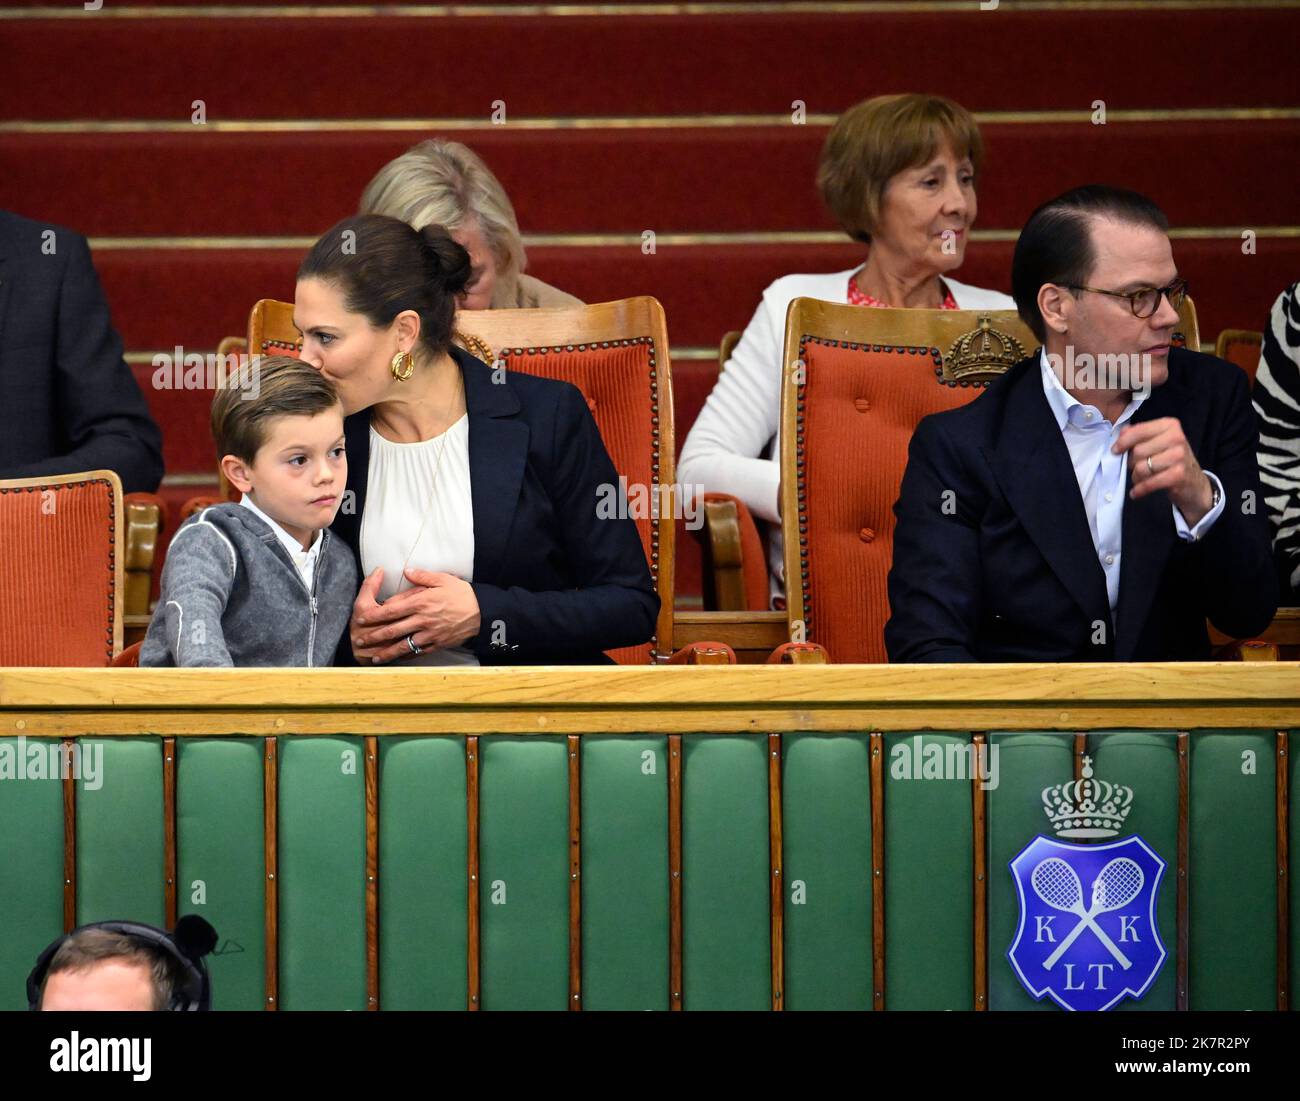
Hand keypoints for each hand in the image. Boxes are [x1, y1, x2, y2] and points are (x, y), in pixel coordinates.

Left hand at [350, 567, 481, 664]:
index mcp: (421, 602)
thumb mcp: (443, 579)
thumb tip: (406, 571)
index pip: (391, 610)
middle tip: (360, 640)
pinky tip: (397, 659)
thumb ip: (422, 576)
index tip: (360, 618)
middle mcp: (422, 620)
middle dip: (374, 636)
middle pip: (393, 629)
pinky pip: (418, 652)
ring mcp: (430, 634)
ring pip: (403, 645)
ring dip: (387, 651)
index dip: (373, 615)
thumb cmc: (462, 593)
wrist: (482, 612)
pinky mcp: (438, 644)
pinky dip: (406, 657)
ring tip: (374, 656)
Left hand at [1113, 417, 1213, 524]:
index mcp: (1170, 425)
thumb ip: (1139, 434)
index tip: (1115, 450)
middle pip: (1137, 451)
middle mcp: (1177, 438)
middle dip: (1131, 462)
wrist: (1194, 482)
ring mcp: (1179, 456)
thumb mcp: (1158, 441)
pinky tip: (1136, 492)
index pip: (1139, 431)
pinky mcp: (1178, 475)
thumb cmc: (1170, 459)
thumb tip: (1121, 434)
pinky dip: (1140, 489)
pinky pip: (1149, 483)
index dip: (1123, 442)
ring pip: (1141, 468)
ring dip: (1136, 477)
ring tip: (1140, 479)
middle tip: (1136, 468)